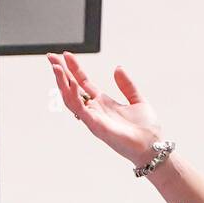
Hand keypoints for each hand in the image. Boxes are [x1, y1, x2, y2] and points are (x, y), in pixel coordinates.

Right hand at [46, 51, 163, 164]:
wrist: (153, 147)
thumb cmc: (146, 130)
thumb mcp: (137, 100)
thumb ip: (126, 85)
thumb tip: (117, 68)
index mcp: (103, 103)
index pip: (83, 82)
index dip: (74, 68)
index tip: (66, 55)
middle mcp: (95, 110)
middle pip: (72, 89)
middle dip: (61, 73)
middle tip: (51, 57)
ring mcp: (94, 118)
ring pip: (71, 99)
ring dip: (62, 83)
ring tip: (57, 68)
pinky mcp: (96, 126)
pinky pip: (80, 110)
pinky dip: (73, 97)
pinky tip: (70, 84)